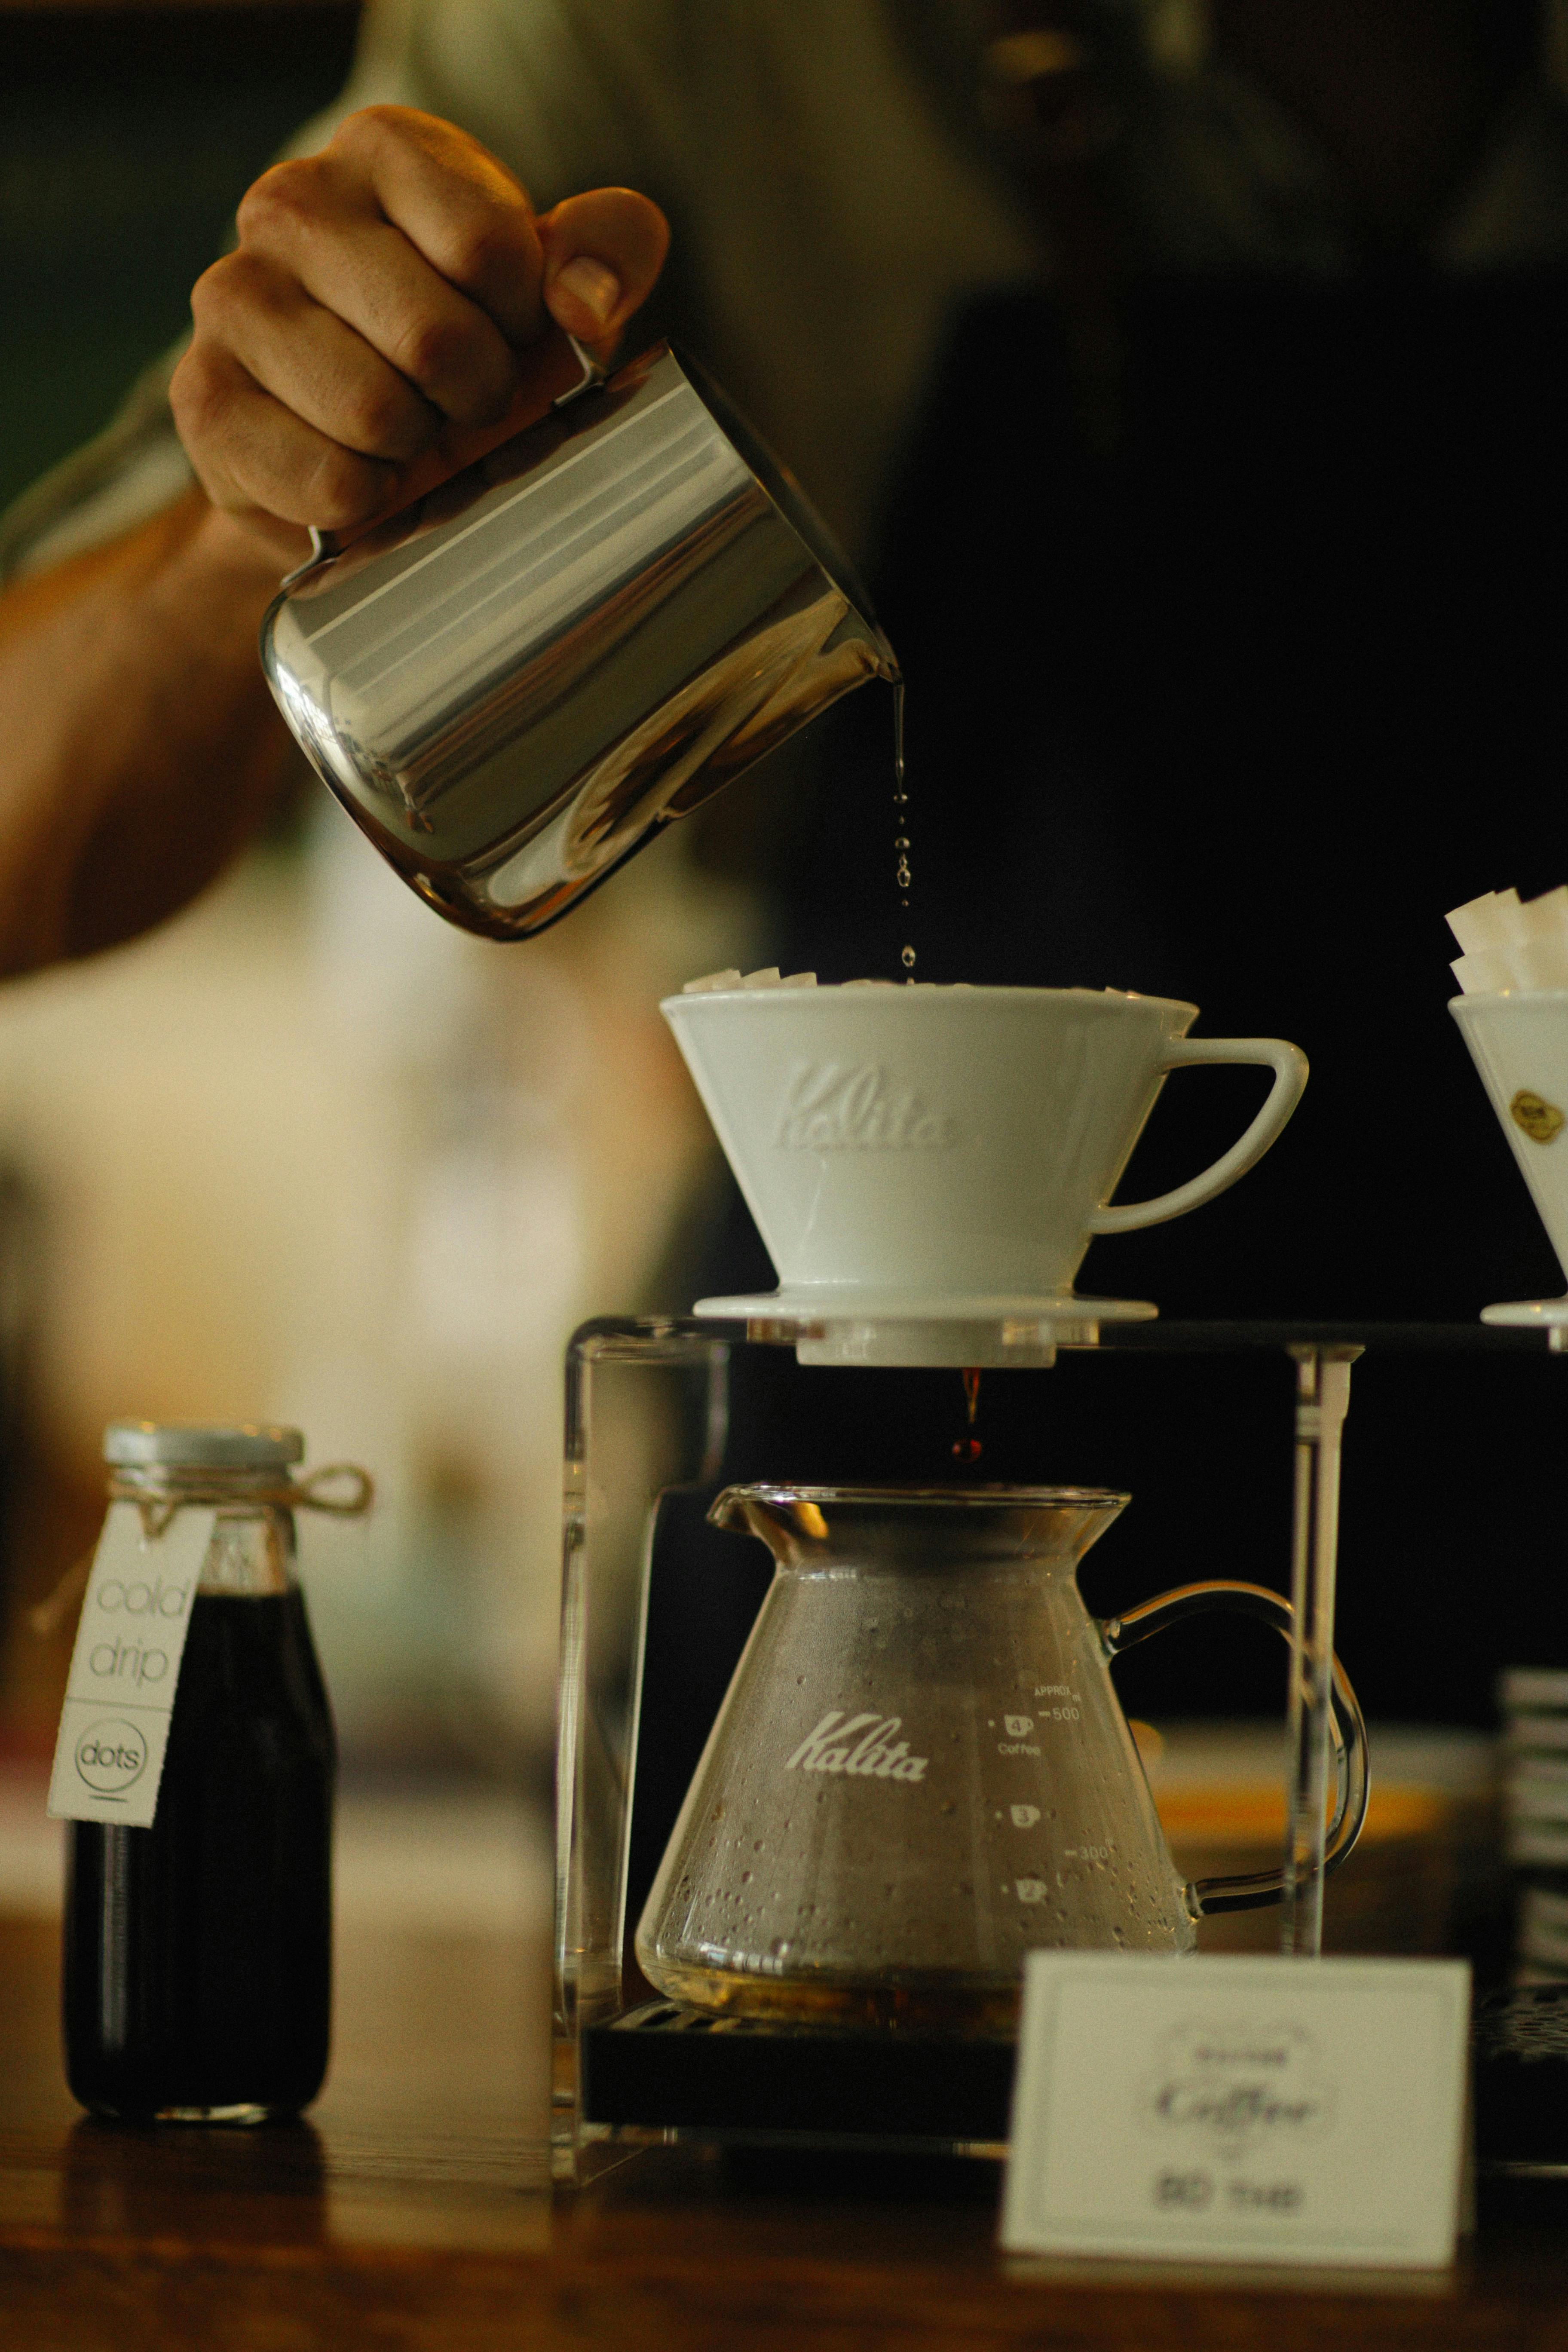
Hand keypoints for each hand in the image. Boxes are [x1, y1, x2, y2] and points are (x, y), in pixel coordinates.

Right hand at [171, 107, 668, 559]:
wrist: (373, 454)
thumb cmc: (472, 354)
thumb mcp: (558, 292)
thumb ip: (609, 251)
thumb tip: (585, 300)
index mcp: (385, 152)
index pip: (489, 249)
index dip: (520, 323)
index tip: (505, 332)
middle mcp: (291, 204)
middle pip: (434, 339)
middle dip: (474, 397)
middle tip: (460, 401)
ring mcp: (233, 298)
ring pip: (375, 415)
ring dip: (418, 451)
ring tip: (408, 432)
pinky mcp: (204, 400)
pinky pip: (328, 481)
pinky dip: (368, 501)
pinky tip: (363, 474)